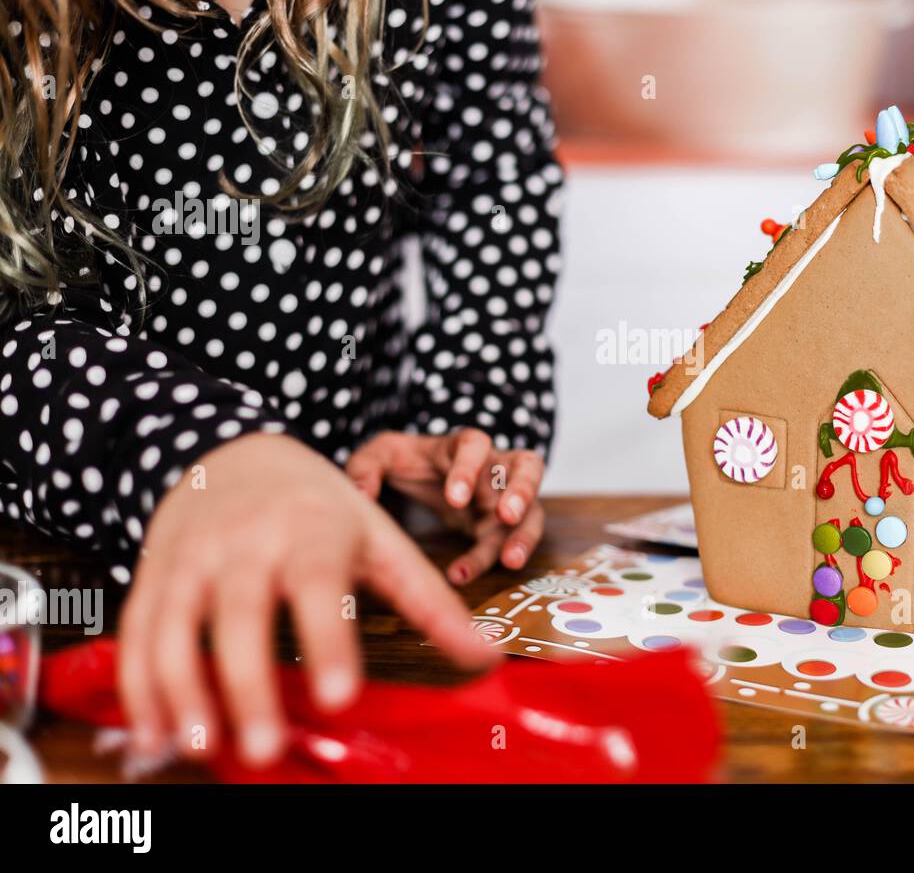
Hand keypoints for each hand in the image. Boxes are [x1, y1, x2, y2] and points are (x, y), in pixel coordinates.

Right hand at [122, 432, 496, 766]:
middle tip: (264, 749)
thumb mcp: (380, 540)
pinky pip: (137, 633)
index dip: (329, 640)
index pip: (319, 586)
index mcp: (311, 532)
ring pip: (175, 626)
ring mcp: (192, 559)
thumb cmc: (320, 507)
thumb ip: (430, 601)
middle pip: (240, 615)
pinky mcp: (154, 577)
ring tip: (198, 748)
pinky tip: (154, 733)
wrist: (234, 452)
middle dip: (247, 683)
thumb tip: (488, 656)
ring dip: (180, 690)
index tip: (341, 697)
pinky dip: (139, 686)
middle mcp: (246, 543)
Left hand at [346, 429, 545, 584]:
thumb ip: (366, 466)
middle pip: (527, 467)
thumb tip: (363, 493)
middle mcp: (494, 467)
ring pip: (533, 509)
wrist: (425, 476)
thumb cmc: (409, 462)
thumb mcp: (382, 455)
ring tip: (511, 560)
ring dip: (525, 533)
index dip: (469, 469)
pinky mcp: (502, 525)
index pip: (475, 445)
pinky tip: (463, 574)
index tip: (454, 498)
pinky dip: (492, 559)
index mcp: (463, 445)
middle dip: (522, 490)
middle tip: (507, 515)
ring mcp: (504, 497)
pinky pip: (509, 540)